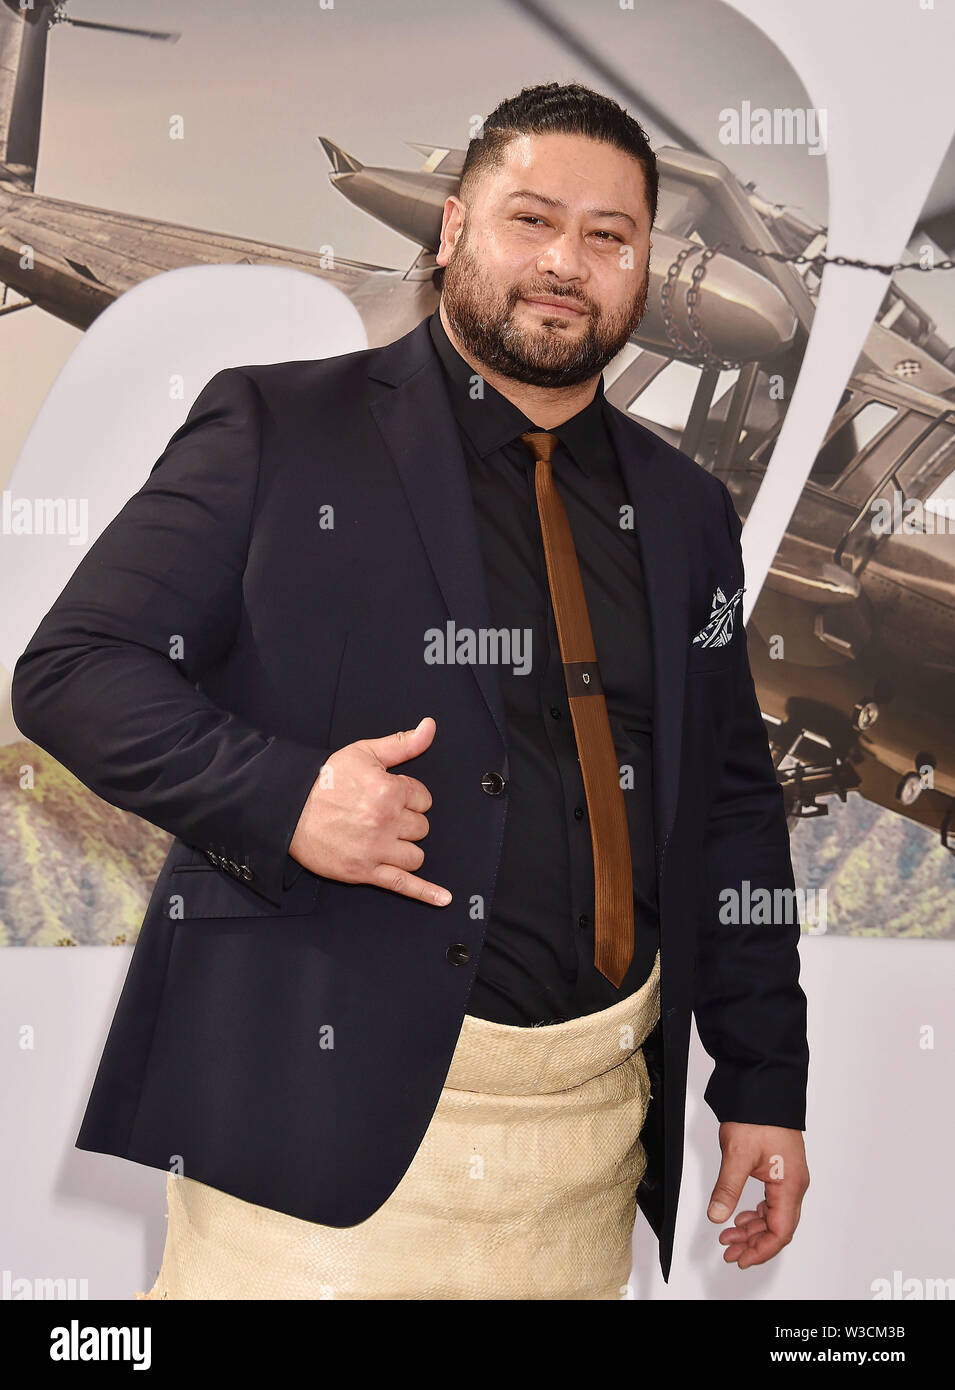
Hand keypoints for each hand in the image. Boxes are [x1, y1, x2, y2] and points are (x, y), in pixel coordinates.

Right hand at [288, 716, 451, 906]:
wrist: (288, 809)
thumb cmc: (325, 781)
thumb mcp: (364, 753)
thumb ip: (403, 743)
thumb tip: (430, 727)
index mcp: (388, 791)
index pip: (423, 799)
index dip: (408, 797)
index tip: (389, 796)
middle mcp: (386, 821)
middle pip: (421, 827)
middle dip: (406, 821)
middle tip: (379, 815)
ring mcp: (376, 850)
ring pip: (416, 854)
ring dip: (406, 848)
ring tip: (384, 838)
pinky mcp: (365, 872)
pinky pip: (403, 885)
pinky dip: (426, 894)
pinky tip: (444, 900)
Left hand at [707, 1122, 808, 1268]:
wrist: (764, 1085)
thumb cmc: (757, 1114)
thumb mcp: (737, 1154)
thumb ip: (728, 1188)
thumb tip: (718, 1215)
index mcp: (789, 1184)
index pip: (780, 1232)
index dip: (760, 1250)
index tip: (740, 1258)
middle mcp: (794, 1184)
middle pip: (779, 1227)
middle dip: (754, 1243)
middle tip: (730, 1252)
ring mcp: (789, 1176)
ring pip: (775, 1215)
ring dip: (753, 1229)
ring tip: (729, 1236)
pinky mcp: (781, 1168)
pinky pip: (772, 1201)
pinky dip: (756, 1213)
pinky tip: (741, 1216)